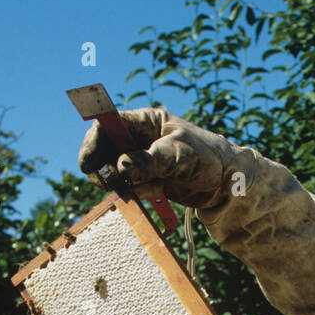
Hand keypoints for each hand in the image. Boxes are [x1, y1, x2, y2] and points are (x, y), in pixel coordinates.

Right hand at [77, 107, 253, 208]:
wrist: (226, 182)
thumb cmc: (207, 157)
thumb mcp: (180, 155)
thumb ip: (150, 160)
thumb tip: (121, 166)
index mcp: (145, 121)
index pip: (107, 125)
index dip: (92, 142)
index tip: (88, 164)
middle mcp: (138, 138)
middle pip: (103, 149)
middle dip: (102, 167)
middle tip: (109, 183)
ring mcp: (140, 159)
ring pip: (113, 171)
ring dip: (120, 183)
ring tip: (144, 187)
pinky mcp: (146, 179)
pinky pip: (128, 186)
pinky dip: (133, 192)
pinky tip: (155, 191)